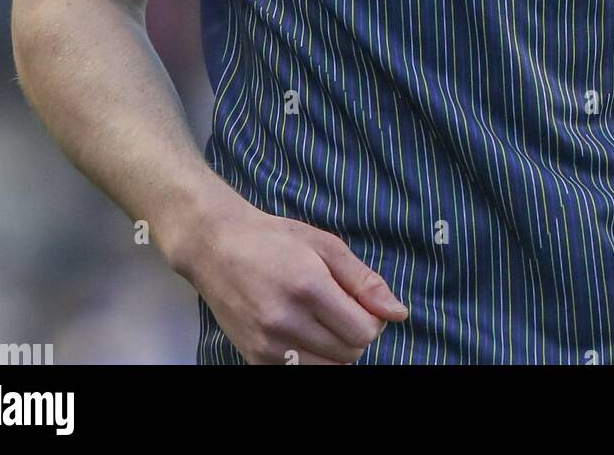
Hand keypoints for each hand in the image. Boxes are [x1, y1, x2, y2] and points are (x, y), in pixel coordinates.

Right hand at [177, 196, 408, 364]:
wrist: (215, 247)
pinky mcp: (254, 358)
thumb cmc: (273, 239)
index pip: (364, 332)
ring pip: (329, 369)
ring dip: (336, 349)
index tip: (362, 303)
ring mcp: (267, 345)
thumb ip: (363, 280)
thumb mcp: (324, 245)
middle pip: (350, 353)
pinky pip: (301, 374)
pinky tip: (302, 330)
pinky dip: (312, 358)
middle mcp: (286, 321)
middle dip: (356, 333)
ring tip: (322, 318)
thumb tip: (398, 312)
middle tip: (341, 307)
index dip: (373, 319)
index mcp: (308, 286)